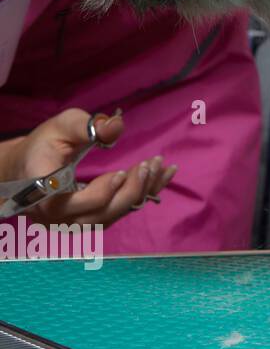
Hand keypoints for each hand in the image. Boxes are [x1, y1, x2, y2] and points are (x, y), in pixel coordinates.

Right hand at [3, 109, 176, 227]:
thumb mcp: (61, 126)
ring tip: (160, 166)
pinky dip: (141, 194)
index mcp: (39, 192)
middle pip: (99, 214)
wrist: (30, 167)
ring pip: (112, 215)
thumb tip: (116, 125)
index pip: (69, 204)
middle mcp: (54, 215)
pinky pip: (118, 212)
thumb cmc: (45, 144)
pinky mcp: (89, 220)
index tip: (121, 172)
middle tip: (152, 163)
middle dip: (131, 190)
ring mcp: (72, 222)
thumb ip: (86, 126)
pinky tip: (160, 176)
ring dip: (141, 192)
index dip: (99, 193)